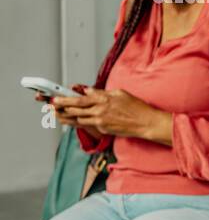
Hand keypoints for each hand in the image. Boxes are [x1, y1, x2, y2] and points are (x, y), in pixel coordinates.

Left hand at [53, 85, 171, 144]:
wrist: (146, 123)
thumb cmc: (137, 108)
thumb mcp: (120, 93)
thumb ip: (102, 92)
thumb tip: (89, 91)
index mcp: (103, 99)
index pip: (79, 99)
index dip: (65, 99)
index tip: (56, 98)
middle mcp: (99, 110)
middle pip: (75, 109)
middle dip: (61, 107)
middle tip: (51, 106)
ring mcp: (100, 121)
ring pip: (79, 119)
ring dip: (68, 116)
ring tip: (59, 114)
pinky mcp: (103, 129)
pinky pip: (88, 124)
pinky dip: (81, 121)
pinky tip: (75, 120)